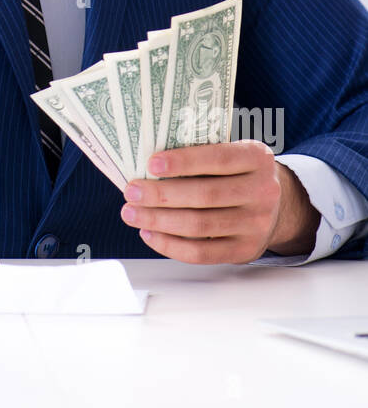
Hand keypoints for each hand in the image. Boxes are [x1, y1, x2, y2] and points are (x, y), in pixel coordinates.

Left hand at [119, 141, 321, 263]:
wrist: (276, 205)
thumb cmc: (238, 174)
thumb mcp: (233, 154)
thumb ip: (202, 154)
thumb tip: (148, 163)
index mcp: (257, 158)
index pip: (218, 159)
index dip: (184, 162)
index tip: (151, 163)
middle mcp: (263, 191)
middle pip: (205, 195)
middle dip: (162, 194)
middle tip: (132, 191)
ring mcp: (257, 224)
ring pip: (200, 225)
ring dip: (160, 220)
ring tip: (132, 213)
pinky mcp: (246, 250)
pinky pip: (203, 252)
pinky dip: (171, 245)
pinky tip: (150, 233)